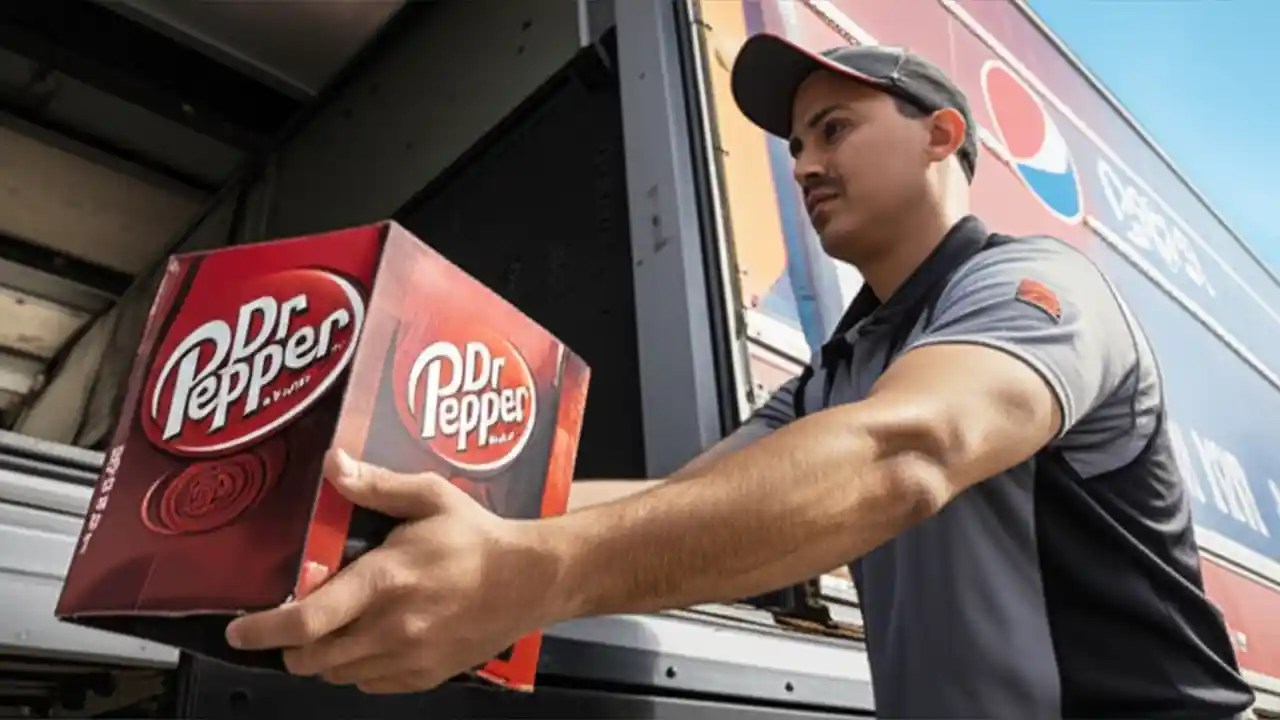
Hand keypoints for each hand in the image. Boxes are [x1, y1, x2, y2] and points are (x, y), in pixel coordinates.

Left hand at [223, 448, 564, 693]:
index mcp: (384, 581)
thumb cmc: (478, 537)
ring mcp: (408, 658)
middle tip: (292, 620)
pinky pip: (369, 685)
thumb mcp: (429, 497)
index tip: (239, 631)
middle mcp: (391, 628)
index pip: (306, 620)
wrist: (531, 580)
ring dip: (322, 657)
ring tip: (330, 629)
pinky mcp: (425, 676)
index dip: (262, 630)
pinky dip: (355, 670)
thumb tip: (332, 463)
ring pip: (337, 675)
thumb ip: (375, 485)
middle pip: (311, 658)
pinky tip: (368, 642)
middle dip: (289, 644)